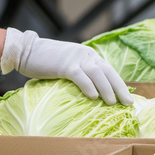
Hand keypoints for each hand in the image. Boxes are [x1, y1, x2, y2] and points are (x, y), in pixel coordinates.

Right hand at [0, 28, 132, 104]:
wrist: (26, 51)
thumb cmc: (46, 62)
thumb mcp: (68, 66)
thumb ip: (80, 75)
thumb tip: (92, 94)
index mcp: (88, 56)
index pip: (109, 70)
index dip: (119, 84)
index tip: (128, 98)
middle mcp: (86, 55)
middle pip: (108, 72)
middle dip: (120, 88)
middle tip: (128, 102)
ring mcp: (75, 58)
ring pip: (97, 73)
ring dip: (106, 89)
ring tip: (112, 103)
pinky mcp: (64, 64)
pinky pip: (80, 76)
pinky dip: (88, 86)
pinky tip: (93, 97)